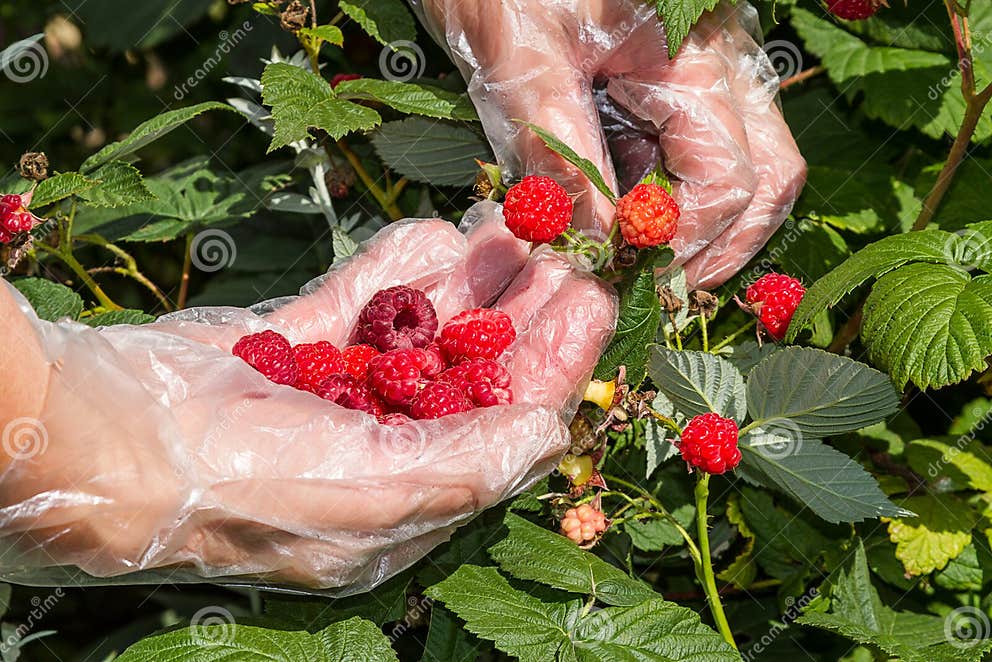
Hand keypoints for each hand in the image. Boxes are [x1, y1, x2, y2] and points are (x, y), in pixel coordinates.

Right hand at [0, 203, 615, 589]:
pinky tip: (435, 234)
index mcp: (400, 501)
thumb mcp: (370, 490)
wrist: (102, 437)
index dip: (551, 368)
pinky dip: (392, 270)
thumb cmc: (242, 486)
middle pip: (466, 376)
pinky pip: (353, 303)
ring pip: (415, 332)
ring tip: (513, 226)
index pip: (499, 430)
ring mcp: (325, 395)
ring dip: (464, 282)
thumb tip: (552, 437)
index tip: (589, 305)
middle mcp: (370, 452)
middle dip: (517, 314)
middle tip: (566, 254)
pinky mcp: (284, 347)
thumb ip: (468, 465)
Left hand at [412, 0, 805, 287]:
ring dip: (705, 227)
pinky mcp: (687, 73)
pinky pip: (711, 148)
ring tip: (642, 264)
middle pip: (767, 179)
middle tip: (652, 292)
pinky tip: (630, 219)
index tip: (624, 275)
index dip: (680, 244)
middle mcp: (723, 57)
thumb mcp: (517, 59)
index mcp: (691, 51)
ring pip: (754, 166)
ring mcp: (712, 64)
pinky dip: (678, 195)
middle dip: (714, 247)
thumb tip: (592, 245)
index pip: (727, 180)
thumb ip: (557, 152)